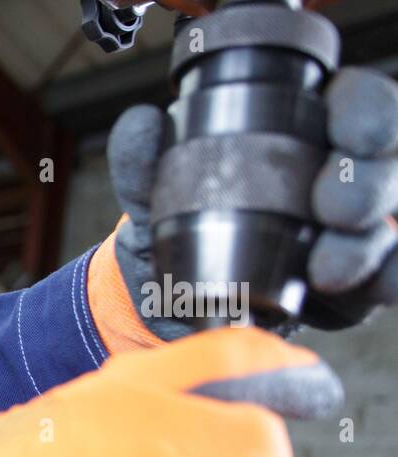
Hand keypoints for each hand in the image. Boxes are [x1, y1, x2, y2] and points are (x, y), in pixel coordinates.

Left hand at [108, 66, 397, 337]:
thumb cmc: (181, 222)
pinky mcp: (357, 284)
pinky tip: (342, 290)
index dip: (365, 109)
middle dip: (367, 184)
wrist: (172, 295)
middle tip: (332, 209)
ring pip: (388, 229)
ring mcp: (358, 231)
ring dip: (365, 246)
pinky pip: (386, 280)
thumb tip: (141, 124)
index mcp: (310, 132)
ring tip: (325, 269)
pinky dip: (376, 285)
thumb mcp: (154, 190)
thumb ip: (144, 158)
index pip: (361, 104)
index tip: (344, 128)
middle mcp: (347, 176)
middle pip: (386, 167)